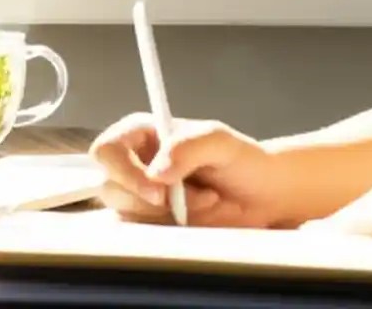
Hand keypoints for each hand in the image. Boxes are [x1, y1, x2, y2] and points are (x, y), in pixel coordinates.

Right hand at [88, 113, 290, 227]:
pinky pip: (144, 235)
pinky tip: (202, 220)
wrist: (264, 195)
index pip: (107, 151)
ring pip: (127, 215)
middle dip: (156, 202)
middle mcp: (135, 164)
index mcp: (141, 135)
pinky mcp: (152, 224)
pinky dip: (173, 232)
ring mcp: (141, 197)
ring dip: (170, 217)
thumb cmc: (242, 160)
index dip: (124, 172)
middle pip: (111, 189)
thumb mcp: (220, 141)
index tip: (159, 191)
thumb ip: (188, 147)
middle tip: (203, 198)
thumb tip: (156, 172)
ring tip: (210, 202)